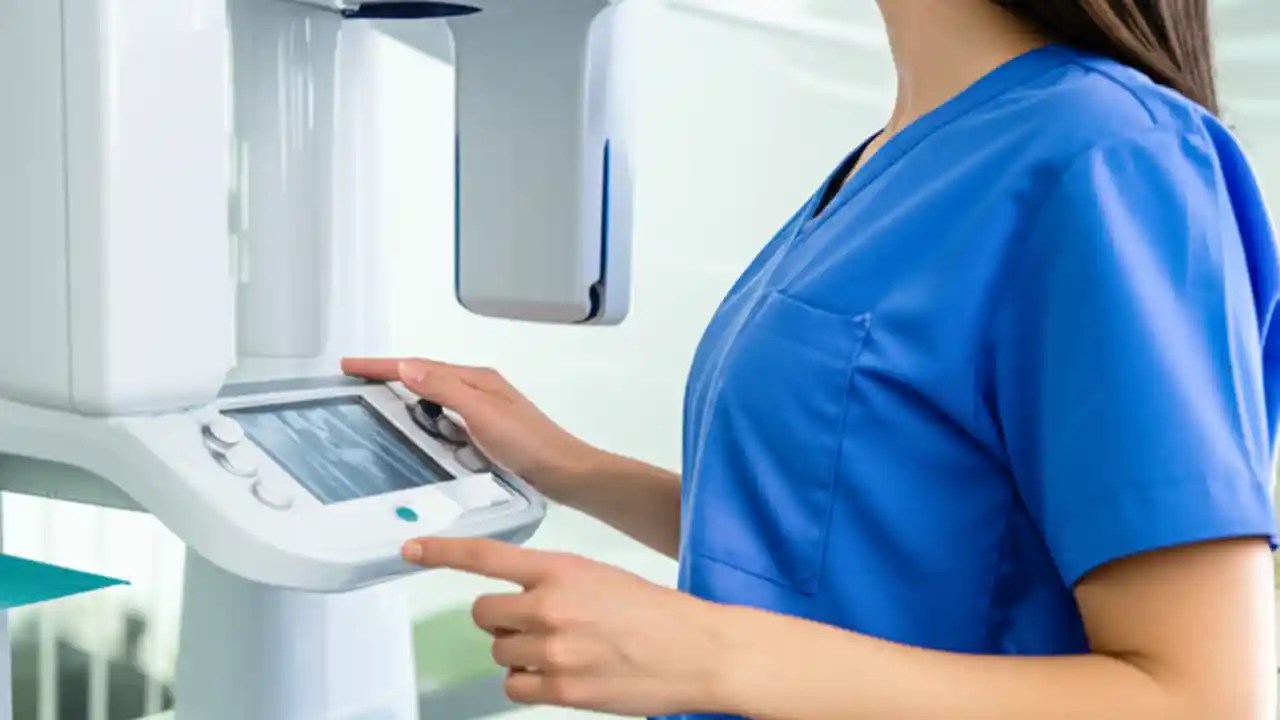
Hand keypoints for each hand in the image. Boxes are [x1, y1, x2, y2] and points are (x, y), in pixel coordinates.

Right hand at [342, 357, 601, 500]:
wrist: (565, 473)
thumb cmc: (530, 444)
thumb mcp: (482, 414)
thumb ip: (445, 391)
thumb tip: (407, 368)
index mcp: (475, 380)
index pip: (419, 366)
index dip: (382, 366)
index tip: (350, 366)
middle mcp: (477, 390)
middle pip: (423, 376)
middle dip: (389, 376)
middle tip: (355, 380)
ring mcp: (481, 411)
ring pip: (433, 398)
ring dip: (405, 397)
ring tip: (375, 401)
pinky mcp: (484, 433)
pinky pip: (444, 419)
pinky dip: (424, 420)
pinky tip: (416, 433)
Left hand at [402, 537, 727, 715]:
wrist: (698, 651)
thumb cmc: (656, 614)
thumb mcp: (601, 578)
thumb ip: (554, 584)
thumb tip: (515, 607)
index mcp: (562, 569)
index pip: (488, 556)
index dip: (443, 551)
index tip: (412, 549)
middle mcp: (551, 607)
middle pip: (483, 614)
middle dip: (501, 620)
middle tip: (536, 625)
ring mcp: (555, 651)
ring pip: (498, 653)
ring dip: (519, 653)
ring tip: (563, 651)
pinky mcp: (562, 690)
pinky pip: (514, 688)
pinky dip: (529, 684)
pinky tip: (561, 675)